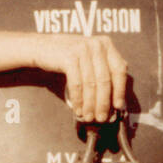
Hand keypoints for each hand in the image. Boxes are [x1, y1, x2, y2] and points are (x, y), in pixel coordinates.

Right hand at [0, 32, 127, 121]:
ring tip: (89, 116)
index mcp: (106, 44)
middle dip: (103, 102)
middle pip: (105, 79)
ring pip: (91, 84)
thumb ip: (102, 72)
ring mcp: (83, 49)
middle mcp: (97, 45)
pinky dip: (78, 99)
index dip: (120, 90)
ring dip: (90, 104)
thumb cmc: (68, 58)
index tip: (118, 106)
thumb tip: (113, 102)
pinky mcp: (69, 57)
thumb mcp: (89, 58)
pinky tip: (78, 109)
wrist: (42, 47)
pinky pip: (77, 84)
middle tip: (101, 117)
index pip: (119, 69)